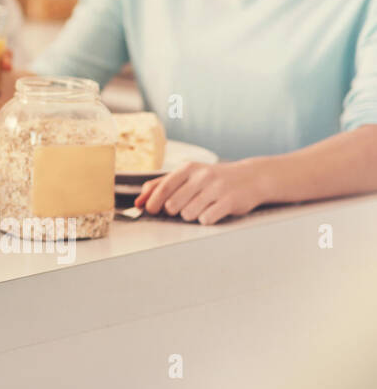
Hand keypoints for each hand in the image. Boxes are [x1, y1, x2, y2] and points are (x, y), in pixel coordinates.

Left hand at [135, 159, 267, 223]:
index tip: (149, 211)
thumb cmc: (213, 179)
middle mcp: (202, 176)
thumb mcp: (188, 175)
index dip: (152, 202)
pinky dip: (205, 219)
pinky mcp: (230, 201)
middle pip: (173, 204)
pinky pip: (206, 219)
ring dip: (190, 216)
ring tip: (200, 208)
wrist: (251, 177)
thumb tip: (138, 202)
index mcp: (188, 168)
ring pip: (188, 214)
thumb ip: (161, 185)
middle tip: (180, 208)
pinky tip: (211, 212)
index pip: (162, 187)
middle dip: (172, 211)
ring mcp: (217, 188)